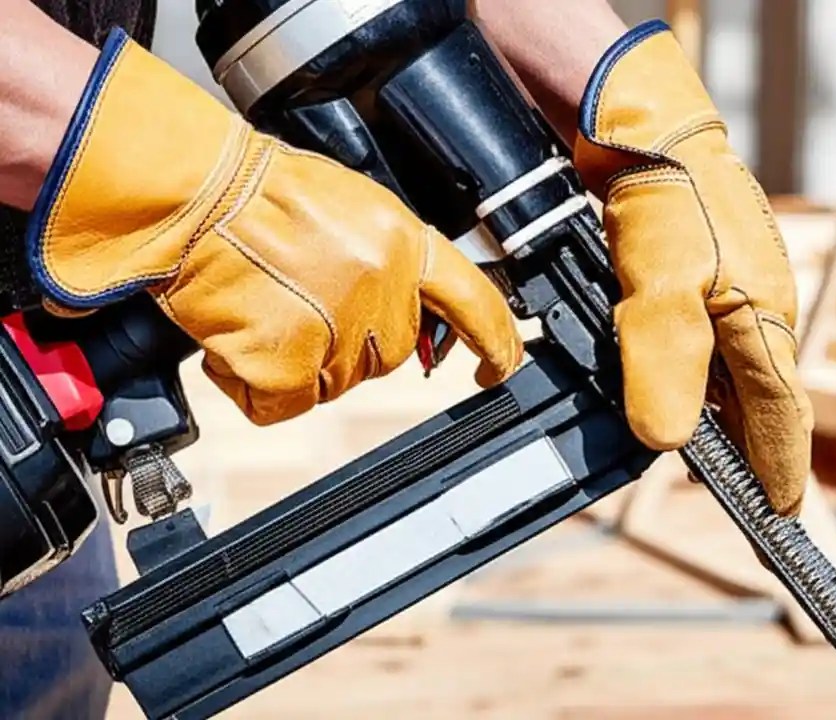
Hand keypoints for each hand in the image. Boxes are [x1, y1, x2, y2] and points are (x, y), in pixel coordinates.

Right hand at [26, 30, 522, 423]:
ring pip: (335, 381)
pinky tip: (235, 337)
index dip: (495, 343)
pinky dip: (255, 384)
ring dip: (297, 359)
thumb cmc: (256, 191)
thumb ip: (386, 259)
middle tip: (295, 298)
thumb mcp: (351, 210)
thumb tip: (399, 304)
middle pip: (389, 354)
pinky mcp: (289, 368)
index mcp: (404, 244)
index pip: (476, 304)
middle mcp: (384, 294)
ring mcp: (339, 335)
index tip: (498, 368)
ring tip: (258, 305)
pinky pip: (282, 403)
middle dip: (346, 339)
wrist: (195, 192)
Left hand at [574, 22, 813, 515]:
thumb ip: (666, 364)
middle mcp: (755, 309)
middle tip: (734, 494)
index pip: (781, 414)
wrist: (641, 122)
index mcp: (765, 319)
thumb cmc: (664, 195)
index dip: (779, 467)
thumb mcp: (662, 285)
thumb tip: (667, 443)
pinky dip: (690, 373)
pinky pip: (704, 339)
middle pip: (759, 399)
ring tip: (693, 453)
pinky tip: (667, 384)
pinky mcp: (698, 274)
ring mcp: (729, 290)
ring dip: (714, 413)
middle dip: (747, 448)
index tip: (782, 515)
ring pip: (729, 371)